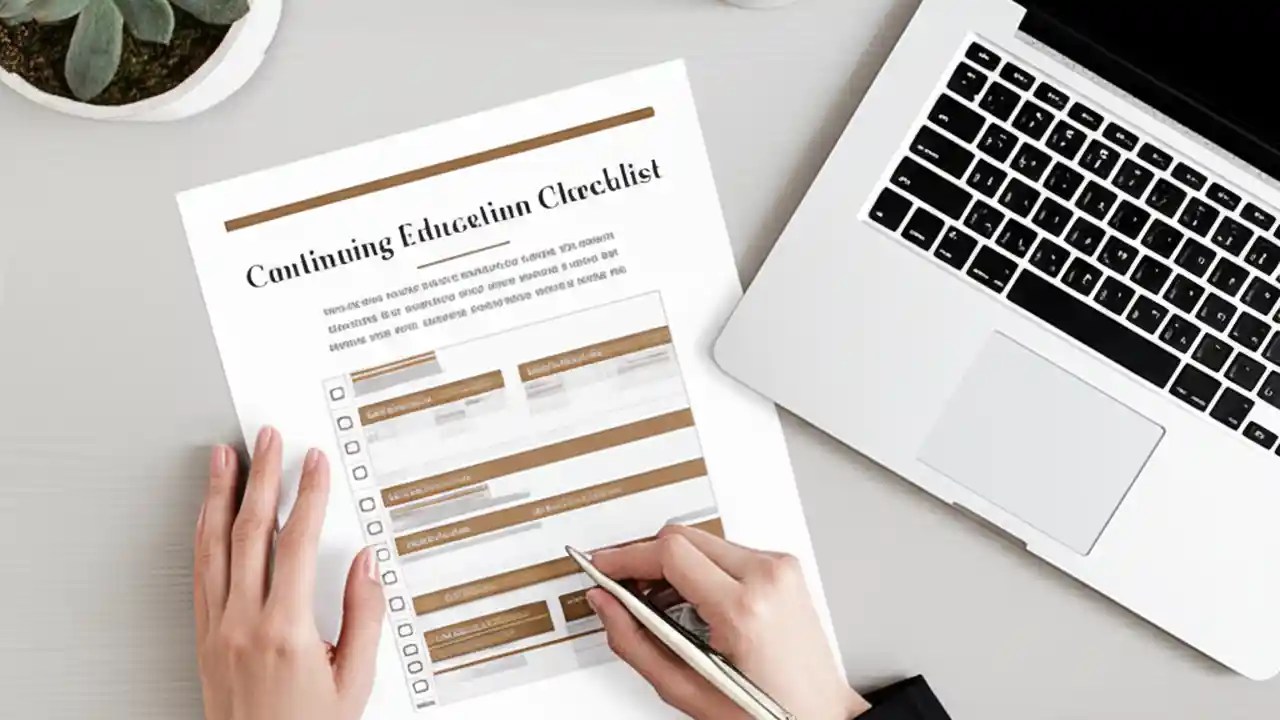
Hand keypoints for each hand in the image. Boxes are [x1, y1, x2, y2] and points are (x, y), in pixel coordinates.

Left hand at [194, 427, 383, 719]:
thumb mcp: (353, 681)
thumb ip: (363, 617)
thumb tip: (368, 564)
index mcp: (286, 630)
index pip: (297, 543)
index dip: (309, 495)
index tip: (316, 463)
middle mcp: (245, 623)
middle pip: (250, 532)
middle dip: (263, 478)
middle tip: (269, 440)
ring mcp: (219, 628)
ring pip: (213, 546)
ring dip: (219, 495)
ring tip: (224, 459)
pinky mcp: (205, 638)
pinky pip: (201, 572)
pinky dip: (203, 534)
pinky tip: (207, 514)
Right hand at [588, 525, 867, 719]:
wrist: (819, 715)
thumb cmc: (767, 711)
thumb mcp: (686, 690)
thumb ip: (634, 642)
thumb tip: (606, 604)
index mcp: (744, 608)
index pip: (669, 552)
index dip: (626, 556)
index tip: (604, 567)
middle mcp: (767, 576)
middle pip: (682, 537)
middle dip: (644, 558)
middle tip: (623, 587)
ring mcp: (780, 567)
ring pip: (702, 541)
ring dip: (673, 565)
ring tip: (660, 605)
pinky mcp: (783, 567)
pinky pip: (726, 552)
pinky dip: (701, 570)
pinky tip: (693, 603)